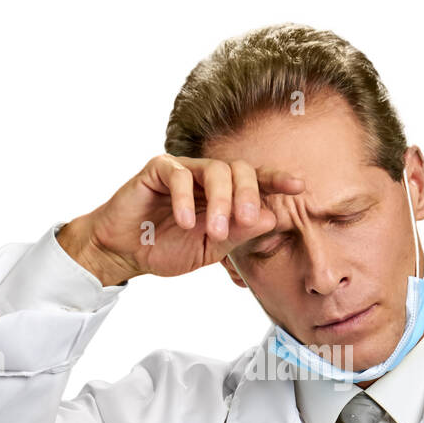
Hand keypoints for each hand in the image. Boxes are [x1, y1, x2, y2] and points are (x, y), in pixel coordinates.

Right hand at [60, 154, 305, 282]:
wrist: (124, 253)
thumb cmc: (166, 248)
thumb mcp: (211, 249)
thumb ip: (239, 234)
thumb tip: (271, 217)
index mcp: (224, 195)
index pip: (255, 181)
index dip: (276, 181)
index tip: (298, 187)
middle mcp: (206, 178)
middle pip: (239, 169)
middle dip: (249, 194)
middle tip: (247, 220)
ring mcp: (183, 170)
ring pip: (214, 170)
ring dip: (220, 200)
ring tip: (215, 230)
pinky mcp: (157, 170)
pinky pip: (178, 174)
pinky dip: (185, 199)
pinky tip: (185, 222)